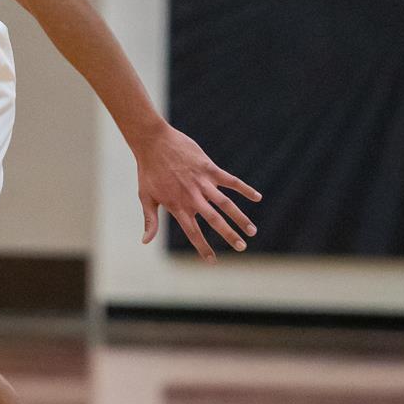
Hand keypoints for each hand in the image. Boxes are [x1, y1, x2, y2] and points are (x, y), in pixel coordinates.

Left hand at [131, 124, 260, 262]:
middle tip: (242, 247)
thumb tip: (145, 242)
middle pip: (215, 220)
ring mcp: (202, 182)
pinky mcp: (209, 168)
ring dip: (240, 217)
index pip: (193, 232)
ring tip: (252, 231)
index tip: (212, 261)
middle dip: (230, 235)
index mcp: (178, 206)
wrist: (153, 142)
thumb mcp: (146, 197)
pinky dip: (245, 189)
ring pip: (226, 203)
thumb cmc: (148, 171)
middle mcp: (192, 197)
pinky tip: (257, 197)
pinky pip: (231, 180)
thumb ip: (150, 221)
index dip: (202, 248)